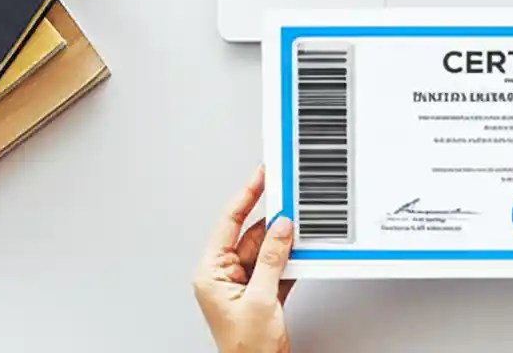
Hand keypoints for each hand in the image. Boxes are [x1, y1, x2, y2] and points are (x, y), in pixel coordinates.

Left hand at [194, 165, 295, 352]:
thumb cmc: (246, 348)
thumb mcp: (260, 298)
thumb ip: (271, 259)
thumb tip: (281, 228)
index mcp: (211, 273)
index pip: (228, 223)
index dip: (245, 196)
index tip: (261, 176)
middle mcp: (225, 275)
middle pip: (250, 234)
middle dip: (272, 220)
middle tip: (289, 199)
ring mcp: (244, 283)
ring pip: (267, 249)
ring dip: (284, 241)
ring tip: (300, 228)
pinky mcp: (263, 292)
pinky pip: (277, 265)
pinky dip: (291, 258)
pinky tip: (301, 252)